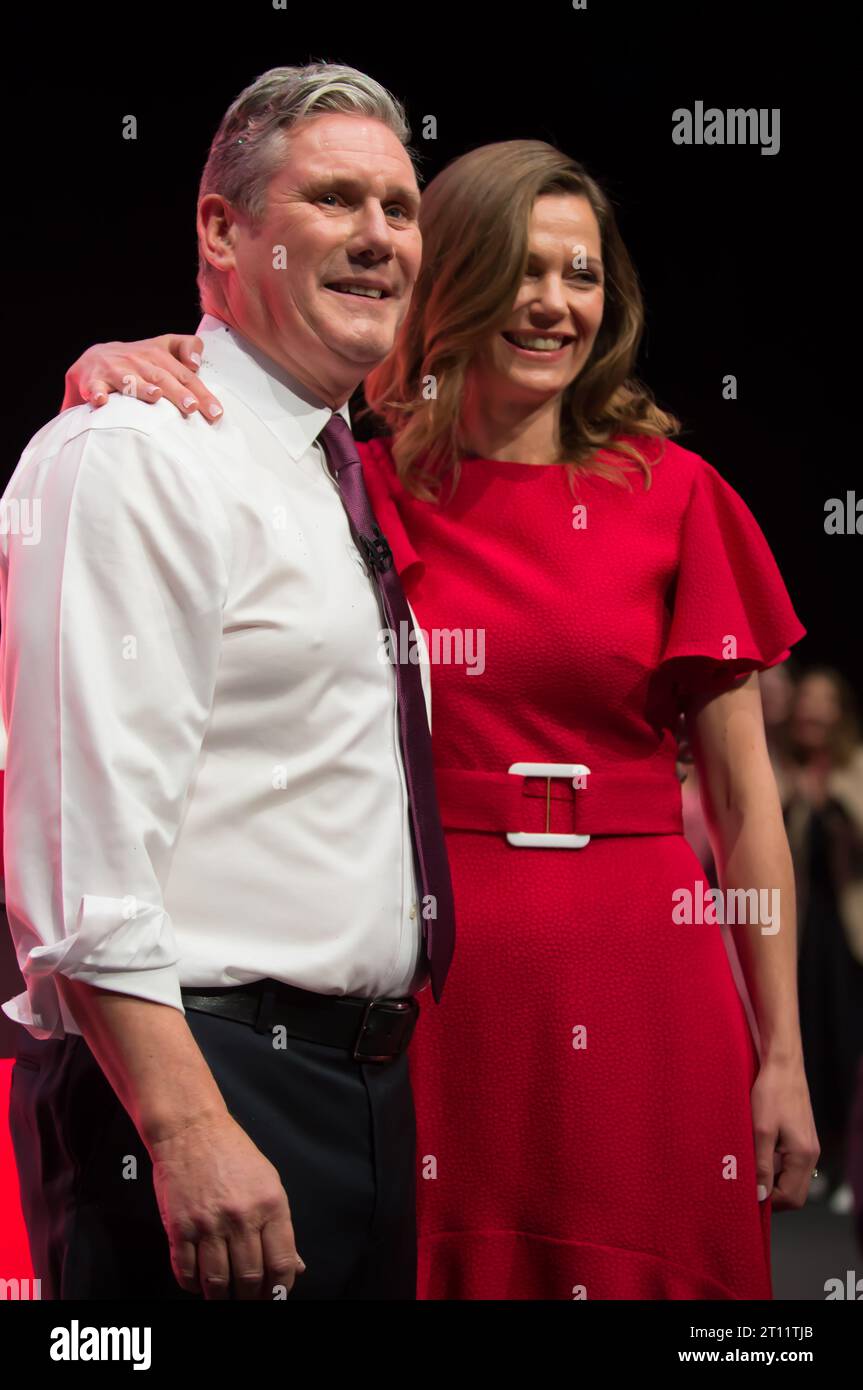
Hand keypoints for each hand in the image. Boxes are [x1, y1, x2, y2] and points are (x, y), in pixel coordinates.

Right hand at [62, 334, 223, 422]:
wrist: (94, 358)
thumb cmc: (138, 359)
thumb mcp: (164, 348)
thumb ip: (187, 347)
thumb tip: (197, 362)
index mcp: (158, 354)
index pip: (185, 375)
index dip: (201, 392)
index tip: (215, 411)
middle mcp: (138, 360)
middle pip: (161, 377)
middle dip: (177, 392)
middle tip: (191, 406)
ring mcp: (116, 370)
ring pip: (130, 380)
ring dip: (141, 387)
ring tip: (154, 396)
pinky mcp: (93, 380)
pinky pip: (95, 387)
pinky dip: (98, 393)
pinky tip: (102, 401)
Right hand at [148, 1110, 304, 1299]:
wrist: (190, 1129)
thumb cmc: (232, 1153)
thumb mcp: (268, 1182)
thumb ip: (280, 1228)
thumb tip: (295, 1266)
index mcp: (270, 1205)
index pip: (281, 1264)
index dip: (278, 1290)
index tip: (273, 1297)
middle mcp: (241, 1217)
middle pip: (249, 1279)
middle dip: (249, 1298)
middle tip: (247, 1299)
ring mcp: (208, 1224)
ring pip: (217, 1282)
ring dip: (220, 1297)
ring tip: (223, 1296)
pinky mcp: (179, 1228)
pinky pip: (186, 1272)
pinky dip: (193, 1285)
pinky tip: (199, 1282)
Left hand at [750, 1054, 819, 1211]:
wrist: (782, 1065)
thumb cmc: (771, 1093)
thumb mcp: (761, 1130)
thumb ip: (761, 1165)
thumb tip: (760, 1196)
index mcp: (803, 1156)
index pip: (791, 1199)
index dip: (768, 1202)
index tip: (746, 1196)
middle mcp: (811, 1155)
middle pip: (794, 1193)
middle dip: (771, 1195)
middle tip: (746, 1186)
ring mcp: (808, 1146)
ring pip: (792, 1178)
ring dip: (772, 1180)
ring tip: (748, 1168)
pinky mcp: (801, 1138)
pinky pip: (790, 1164)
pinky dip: (775, 1166)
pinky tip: (757, 1154)